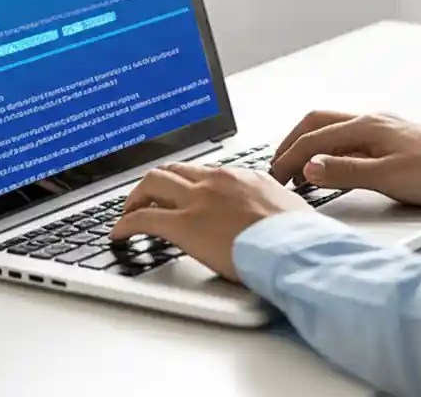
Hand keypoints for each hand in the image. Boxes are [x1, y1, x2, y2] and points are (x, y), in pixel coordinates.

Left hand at [111, 163, 312, 281]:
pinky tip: (119, 234)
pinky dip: (125, 224)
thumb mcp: (289, 212)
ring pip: (153, 183)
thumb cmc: (301, 239)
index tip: (181, 194)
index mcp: (244, 177)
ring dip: (136, 197)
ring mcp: (200, 200)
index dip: (186, 183)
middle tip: (145, 199)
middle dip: (154, 184)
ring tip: (129, 212)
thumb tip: (271, 220)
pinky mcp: (185, 225)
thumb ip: (270, 210)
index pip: (205, 172)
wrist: (298, 250)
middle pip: (174, 169)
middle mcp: (218, 181)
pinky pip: (143, 218)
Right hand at [268, 111, 420, 207]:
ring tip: (297, 168)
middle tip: (276, 169)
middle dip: (291, 143)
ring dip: (310, 145)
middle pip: (317, 123)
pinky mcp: (396, 140)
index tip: (272, 179)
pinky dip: (331, 150)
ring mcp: (386, 129)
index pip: (313, 138)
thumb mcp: (388, 177)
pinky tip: (334, 166)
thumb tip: (307, 167)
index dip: (287, 159)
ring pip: (334, 129)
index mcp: (367, 126)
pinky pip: (351, 138)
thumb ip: (345, 172)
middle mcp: (374, 121)